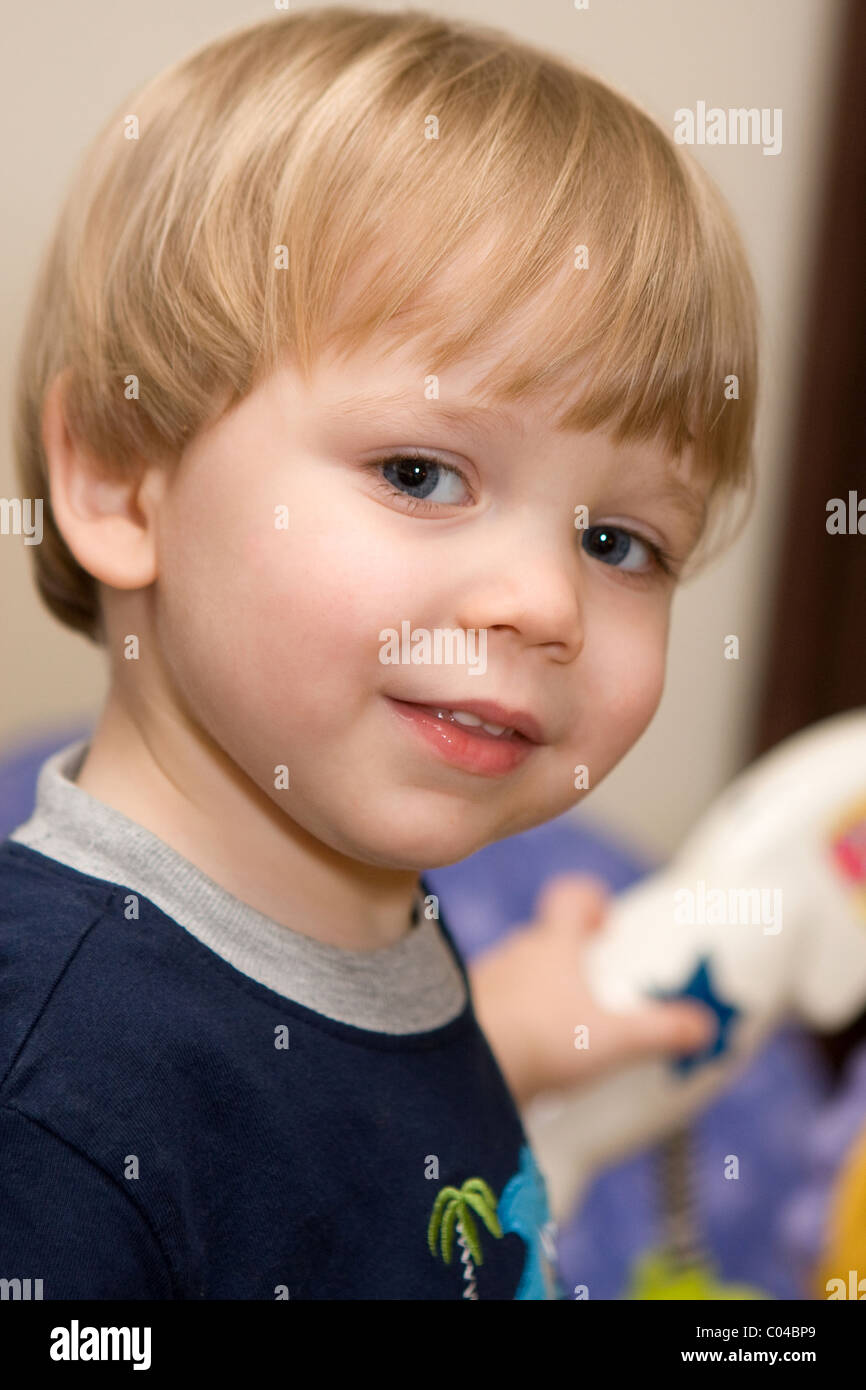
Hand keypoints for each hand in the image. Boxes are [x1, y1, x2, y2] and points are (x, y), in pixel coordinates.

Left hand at [468, 873, 716, 1106]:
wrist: (460, 1075)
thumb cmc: (539, 1042)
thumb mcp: (613, 1039)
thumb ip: (660, 1030)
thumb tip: (703, 1024)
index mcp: (553, 945)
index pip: (568, 897)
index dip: (589, 900)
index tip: (605, 919)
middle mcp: (516, 954)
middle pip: (546, 939)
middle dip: (571, 958)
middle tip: (596, 987)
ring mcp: (488, 982)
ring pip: (520, 974)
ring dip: (541, 993)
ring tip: (565, 1030)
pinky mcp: (468, 1017)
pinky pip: (497, 1008)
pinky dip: (516, 1022)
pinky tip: (530, 1055)